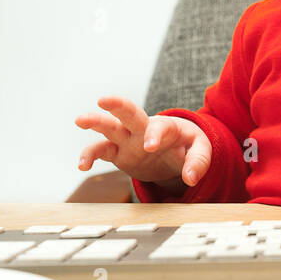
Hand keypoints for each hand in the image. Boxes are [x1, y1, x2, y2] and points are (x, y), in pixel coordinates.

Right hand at [74, 95, 212, 187]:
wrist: (175, 149)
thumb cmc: (188, 145)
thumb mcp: (201, 150)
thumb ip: (199, 162)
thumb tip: (190, 179)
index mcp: (167, 126)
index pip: (160, 127)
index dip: (154, 134)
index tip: (150, 146)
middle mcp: (144, 129)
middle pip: (130, 113)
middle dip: (118, 105)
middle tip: (104, 100)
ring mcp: (128, 140)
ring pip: (109, 128)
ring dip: (95, 122)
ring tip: (80, 120)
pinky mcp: (118, 153)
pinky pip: (101, 151)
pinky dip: (90, 156)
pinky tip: (82, 165)